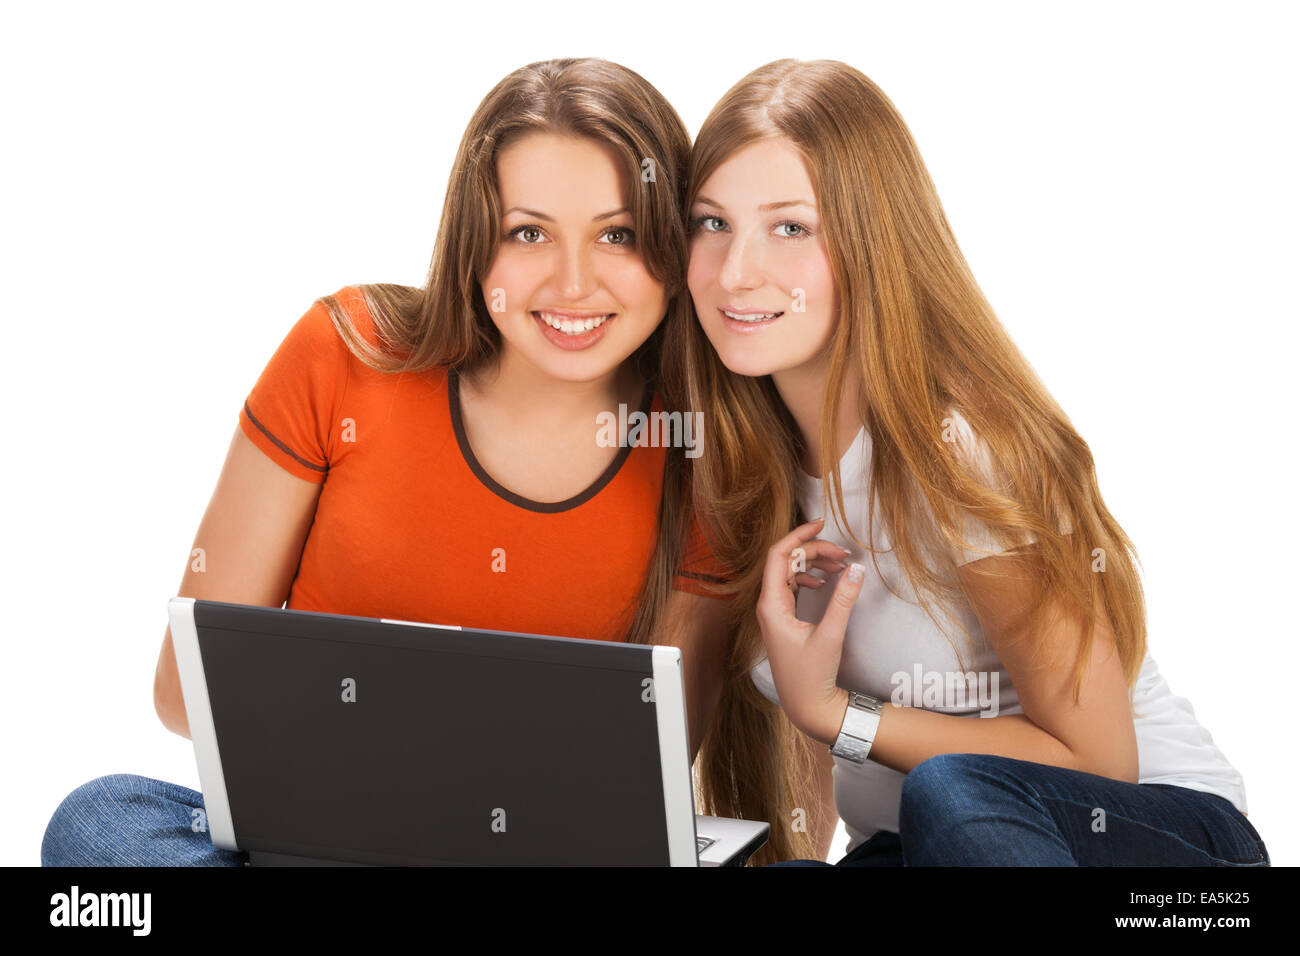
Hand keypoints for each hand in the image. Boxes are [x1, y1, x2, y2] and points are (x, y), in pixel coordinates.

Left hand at [757, 516, 865, 744]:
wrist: (807, 705)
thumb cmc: (813, 675)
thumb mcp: (831, 635)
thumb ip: (844, 600)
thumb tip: (857, 569)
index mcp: (771, 605)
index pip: (779, 555)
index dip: (799, 535)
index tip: (821, 523)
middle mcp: (768, 605)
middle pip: (788, 561)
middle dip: (815, 551)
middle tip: (845, 553)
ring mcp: (775, 612)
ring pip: (792, 573)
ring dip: (815, 564)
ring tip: (842, 564)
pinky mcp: (784, 619)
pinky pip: (793, 587)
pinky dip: (811, 578)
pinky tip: (827, 582)